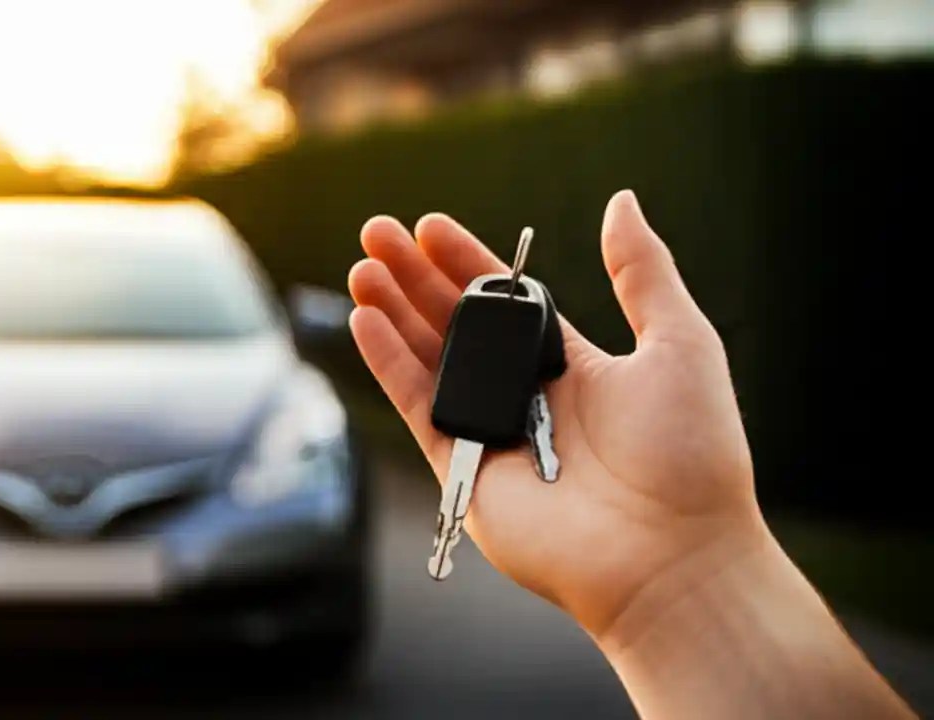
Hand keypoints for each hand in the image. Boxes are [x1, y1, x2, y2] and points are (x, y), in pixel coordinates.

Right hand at [347, 190, 765, 638]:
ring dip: (391, 311)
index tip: (431, 226)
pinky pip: (418, 407)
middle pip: (455, 323)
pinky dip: (387, 364)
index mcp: (573, 365)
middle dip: (414, 277)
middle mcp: (525, 396)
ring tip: (363, 267)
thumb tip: (620, 201)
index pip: (506, 302)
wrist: (671, 556)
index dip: (466, 262)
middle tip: (377, 232)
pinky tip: (365, 320)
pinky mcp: (464, 470)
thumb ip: (643, 272)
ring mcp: (491, 432)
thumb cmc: (690, 454)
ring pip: (427, 360)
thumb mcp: (680, 342)